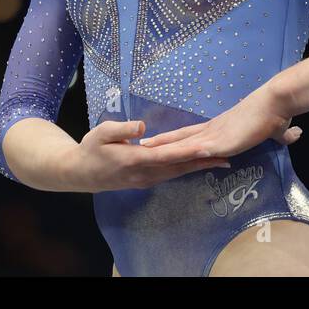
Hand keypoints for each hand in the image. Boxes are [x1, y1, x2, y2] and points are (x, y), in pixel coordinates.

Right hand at [64, 119, 232, 193]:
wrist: (81, 173)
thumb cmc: (91, 148)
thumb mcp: (102, 133)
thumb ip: (123, 129)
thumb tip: (143, 127)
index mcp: (134, 160)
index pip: (167, 155)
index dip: (188, 151)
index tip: (208, 148)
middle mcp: (144, 173)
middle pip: (179, 167)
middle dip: (203, 162)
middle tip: (227, 157)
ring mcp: (146, 180)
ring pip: (177, 173)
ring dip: (198, 167)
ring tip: (220, 162)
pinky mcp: (146, 181)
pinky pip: (171, 174)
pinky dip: (187, 169)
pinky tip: (197, 165)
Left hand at [135, 82, 301, 160]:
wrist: (277, 102)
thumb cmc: (276, 113)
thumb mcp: (277, 128)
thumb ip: (282, 134)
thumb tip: (295, 134)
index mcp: (222, 126)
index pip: (193, 133)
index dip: (176, 137)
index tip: (162, 140)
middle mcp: (213, 129)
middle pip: (180, 136)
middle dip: (161, 142)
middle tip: (140, 146)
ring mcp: (215, 134)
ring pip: (181, 143)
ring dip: (162, 148)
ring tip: (143, 153)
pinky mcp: (220, 142)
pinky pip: (195, 150)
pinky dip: (179, 154)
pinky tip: (166, 158)